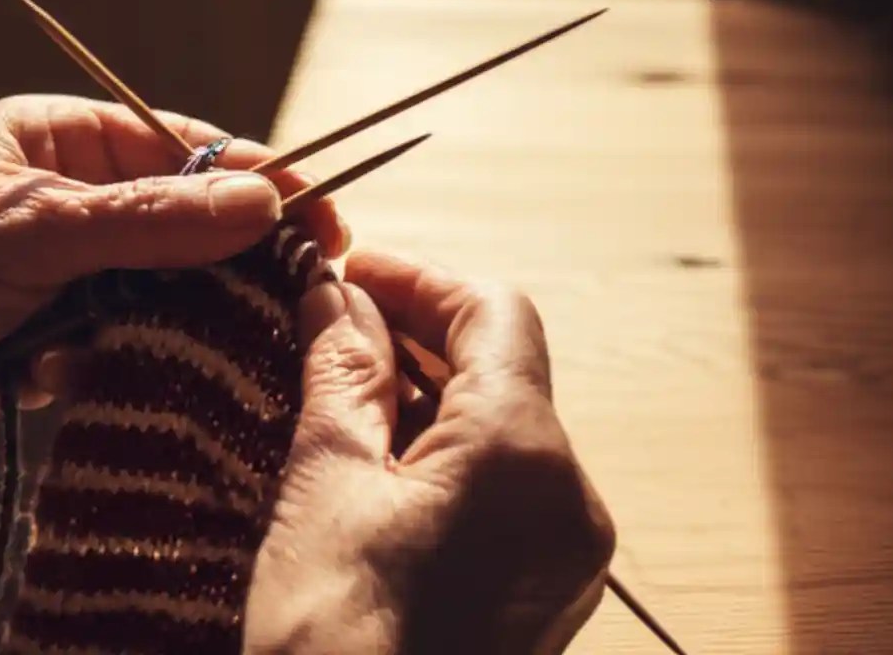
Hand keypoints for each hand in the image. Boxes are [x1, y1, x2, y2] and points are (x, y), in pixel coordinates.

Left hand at [0, 95, 343, 475]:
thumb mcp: (28, 231)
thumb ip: (149, 220)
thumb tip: (262, 201)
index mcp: (55, 139)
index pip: (182, 147)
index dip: (256, 180)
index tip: (320, 222)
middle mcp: (64, 200)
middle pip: (182, 222)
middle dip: (226, 261)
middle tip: (293, 296)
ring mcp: (59, 273)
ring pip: (160, 291)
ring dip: (168, 321)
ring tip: (192, 348)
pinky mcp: (50, 340)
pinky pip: (121, 345)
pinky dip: (114, 362)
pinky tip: (63, 376)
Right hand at [244, 250, 614, 653]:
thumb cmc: (334, 640)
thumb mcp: (323, 483)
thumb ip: (341, 370)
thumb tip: (334, 293)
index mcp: (524, 454)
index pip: (491, 312)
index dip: (415, 279)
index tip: (345, 273)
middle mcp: (569, 497)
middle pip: (502, 367)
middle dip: (413, 335)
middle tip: (325, 326)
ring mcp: (565, 551)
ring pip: (501, 428)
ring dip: (423, 395)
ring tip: (334, 392)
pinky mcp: (544, 589)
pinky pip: (503, 487)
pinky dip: (442, 454)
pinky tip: (371, 461)